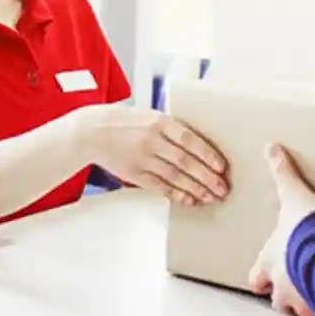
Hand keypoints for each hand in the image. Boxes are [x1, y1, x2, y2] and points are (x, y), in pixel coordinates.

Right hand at [76, 104, 228, 206]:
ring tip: (211, 197)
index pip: (190, 139)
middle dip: (207, 177)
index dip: (207, 154)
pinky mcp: (134, 174)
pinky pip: (159, 186)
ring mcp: (142, 158)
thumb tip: (200, 146)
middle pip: (185, 162)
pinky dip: (175, 194)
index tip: (222, 167)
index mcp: (159, 121)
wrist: (92, 131)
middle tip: (222, 188)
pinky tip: (189, 200)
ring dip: (195, 189)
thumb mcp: (150, 115)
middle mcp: (152, 140)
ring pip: (174, 177)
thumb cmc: (125, 121)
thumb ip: (172, 129)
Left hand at [248, 143, 314, 315]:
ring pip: (298, 308)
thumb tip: (271, 149)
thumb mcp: (294, 194)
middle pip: (276, 298)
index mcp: (270, 260)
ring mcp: (300, 298)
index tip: (266, 276)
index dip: (261, 277)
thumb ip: (283, 173)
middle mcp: (281, 283)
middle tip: (299, 282)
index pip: (255, 278)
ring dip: (306, 301)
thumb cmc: (308, 228)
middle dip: (286, 292)